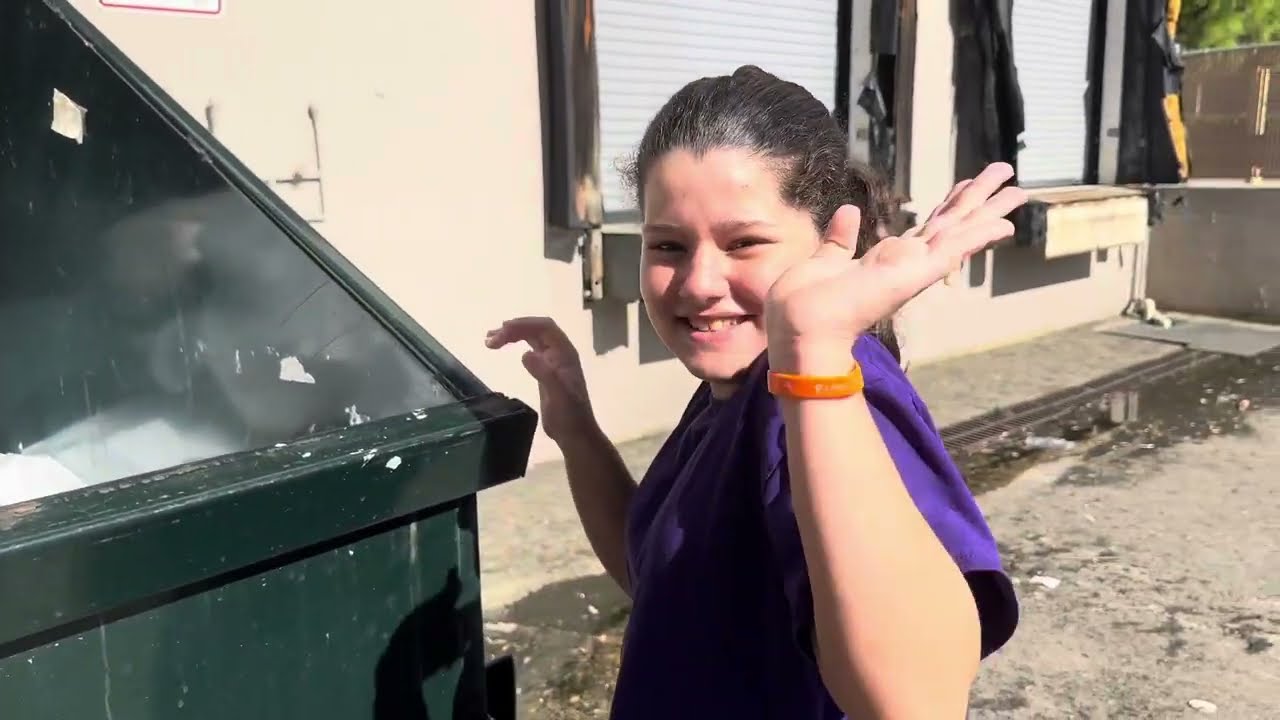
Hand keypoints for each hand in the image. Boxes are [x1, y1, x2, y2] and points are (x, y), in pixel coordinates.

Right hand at [485, 316, 595, 443]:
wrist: (574, 433)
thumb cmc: (568, 415)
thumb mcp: (557, 394)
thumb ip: (543, 372)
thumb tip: (525, 353)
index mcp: (565, 353)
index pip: (544, 327)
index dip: (523, 324)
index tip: (501, 331)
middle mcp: (560, 352)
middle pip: (536, 329)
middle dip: (513, 329)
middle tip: (490, 339)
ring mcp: (553, 360)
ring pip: (532, 337)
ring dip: (512, 334)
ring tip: (489, 340)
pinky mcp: (545, 370)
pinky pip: (530, 347)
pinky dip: (515, 343)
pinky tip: (503, 347)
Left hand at [765, 163, 1027, 373]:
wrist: (802, 329)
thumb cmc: (804, 305)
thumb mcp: (823, 261)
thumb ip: (840, 240)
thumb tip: (850, 211)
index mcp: (887, 259)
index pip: (926, 226)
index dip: (949, 204)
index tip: (967, 183)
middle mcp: (907, 263)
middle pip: (952, 223)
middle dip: (980, 198)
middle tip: (1008, 173)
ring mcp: (914, 269)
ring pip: (961, 231)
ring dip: (991, 211)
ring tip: (1020, 190)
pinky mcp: (916, 276)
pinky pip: (953, 252)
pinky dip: (979, 237)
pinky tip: (1006, 226)